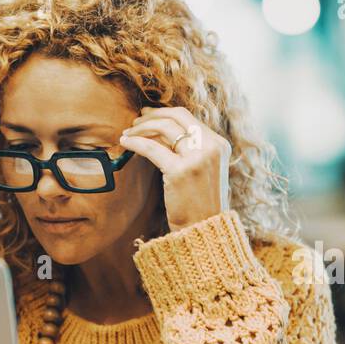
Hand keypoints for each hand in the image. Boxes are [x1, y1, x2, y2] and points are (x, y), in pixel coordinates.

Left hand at [120, 107, 230, 230]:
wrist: (204, 230)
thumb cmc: (199, 202)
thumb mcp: (202, 169)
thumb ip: (189, 149)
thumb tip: (160, 129)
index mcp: (220, 144)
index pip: (189, 118)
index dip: (165, 113)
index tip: (148, 115)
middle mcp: (212, 147)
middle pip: (177, 117)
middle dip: (153, 115)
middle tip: (135, 121)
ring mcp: (198, 158)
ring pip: (164, 128)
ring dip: (142, 127)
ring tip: (127, 133)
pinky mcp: (181, 171)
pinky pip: (152, 148)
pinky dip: (136, 142)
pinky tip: (125, 142)